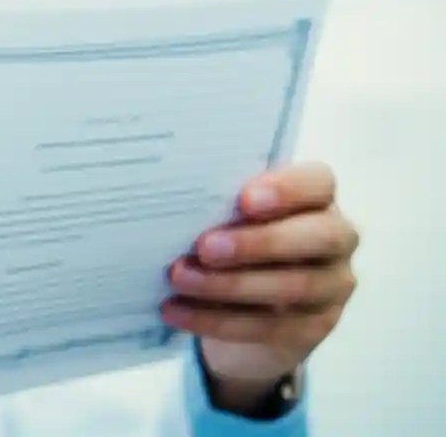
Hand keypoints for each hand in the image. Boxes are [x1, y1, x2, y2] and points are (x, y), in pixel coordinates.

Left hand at [162, 163, 358, 413]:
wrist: (247, 306)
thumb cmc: (235, 238)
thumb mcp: (229, 216)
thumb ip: (220, 205)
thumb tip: (173, 200)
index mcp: (315, 197)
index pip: (318, 182)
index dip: (287, 190)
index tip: (244, 200)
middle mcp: (336, 239)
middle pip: (317, 237)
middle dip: (258, 243)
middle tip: (204, 247)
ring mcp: (331, 286)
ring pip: (293, 286)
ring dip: (229, 285)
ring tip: (179, 278)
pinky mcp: (314, 327)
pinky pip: (268, 326)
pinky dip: (216, 320)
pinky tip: (176, 311)